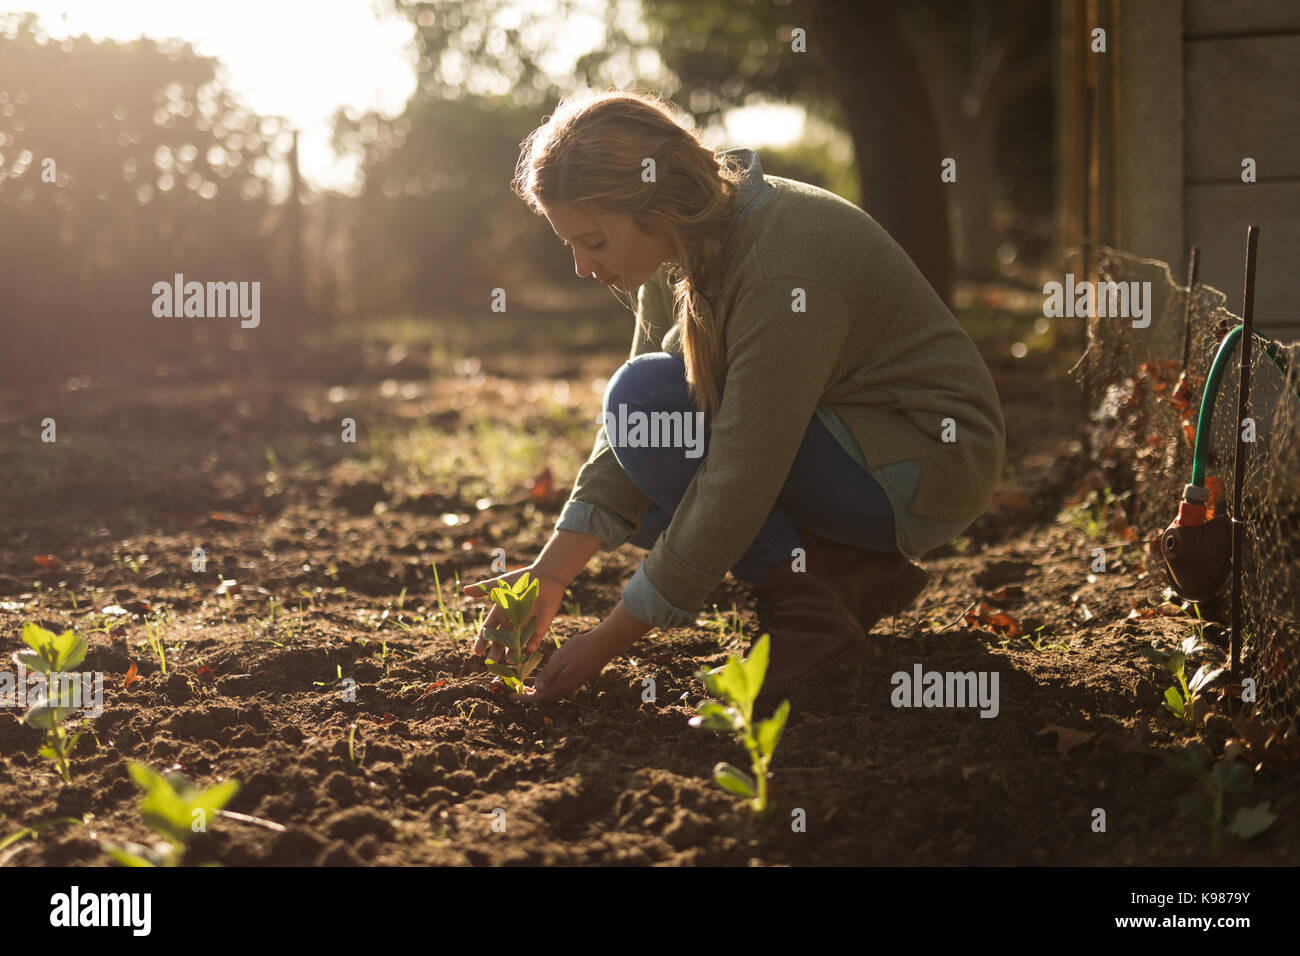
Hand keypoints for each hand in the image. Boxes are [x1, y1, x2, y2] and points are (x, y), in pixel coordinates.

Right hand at [462, 565, 567, 665]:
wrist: (545, 576)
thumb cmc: (521, 579)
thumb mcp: (501, 585)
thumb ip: (483, 589)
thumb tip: (465, 590)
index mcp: (500, 615)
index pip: (488, 631)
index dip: (482, 642)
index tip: (477, 652)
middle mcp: (511, 624)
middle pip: (501, 643)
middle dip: (495, 654)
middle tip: (491, 665)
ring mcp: (525, 627)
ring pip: (517, 645)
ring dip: (514, 654)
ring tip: (510, 661)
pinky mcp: (540, 628)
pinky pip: (535, 640)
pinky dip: (532, 645)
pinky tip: (529, 649)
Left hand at [525, 602, 651, 700]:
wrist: (603, 645)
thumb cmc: (580, 649)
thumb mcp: (559, 659)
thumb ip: (548, 675)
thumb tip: (537, 690)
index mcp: (561, 685)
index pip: (538, 697)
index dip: (524, 698)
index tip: (511, 696)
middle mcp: (567, 688)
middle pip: (545, 698)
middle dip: (531, 696)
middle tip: (519, 690)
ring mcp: (574, 684)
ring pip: (553, 693)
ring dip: (541, 691)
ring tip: (530, 684)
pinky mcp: (578, 678)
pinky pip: (560, 687)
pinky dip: (549, 685)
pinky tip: (546, 677)